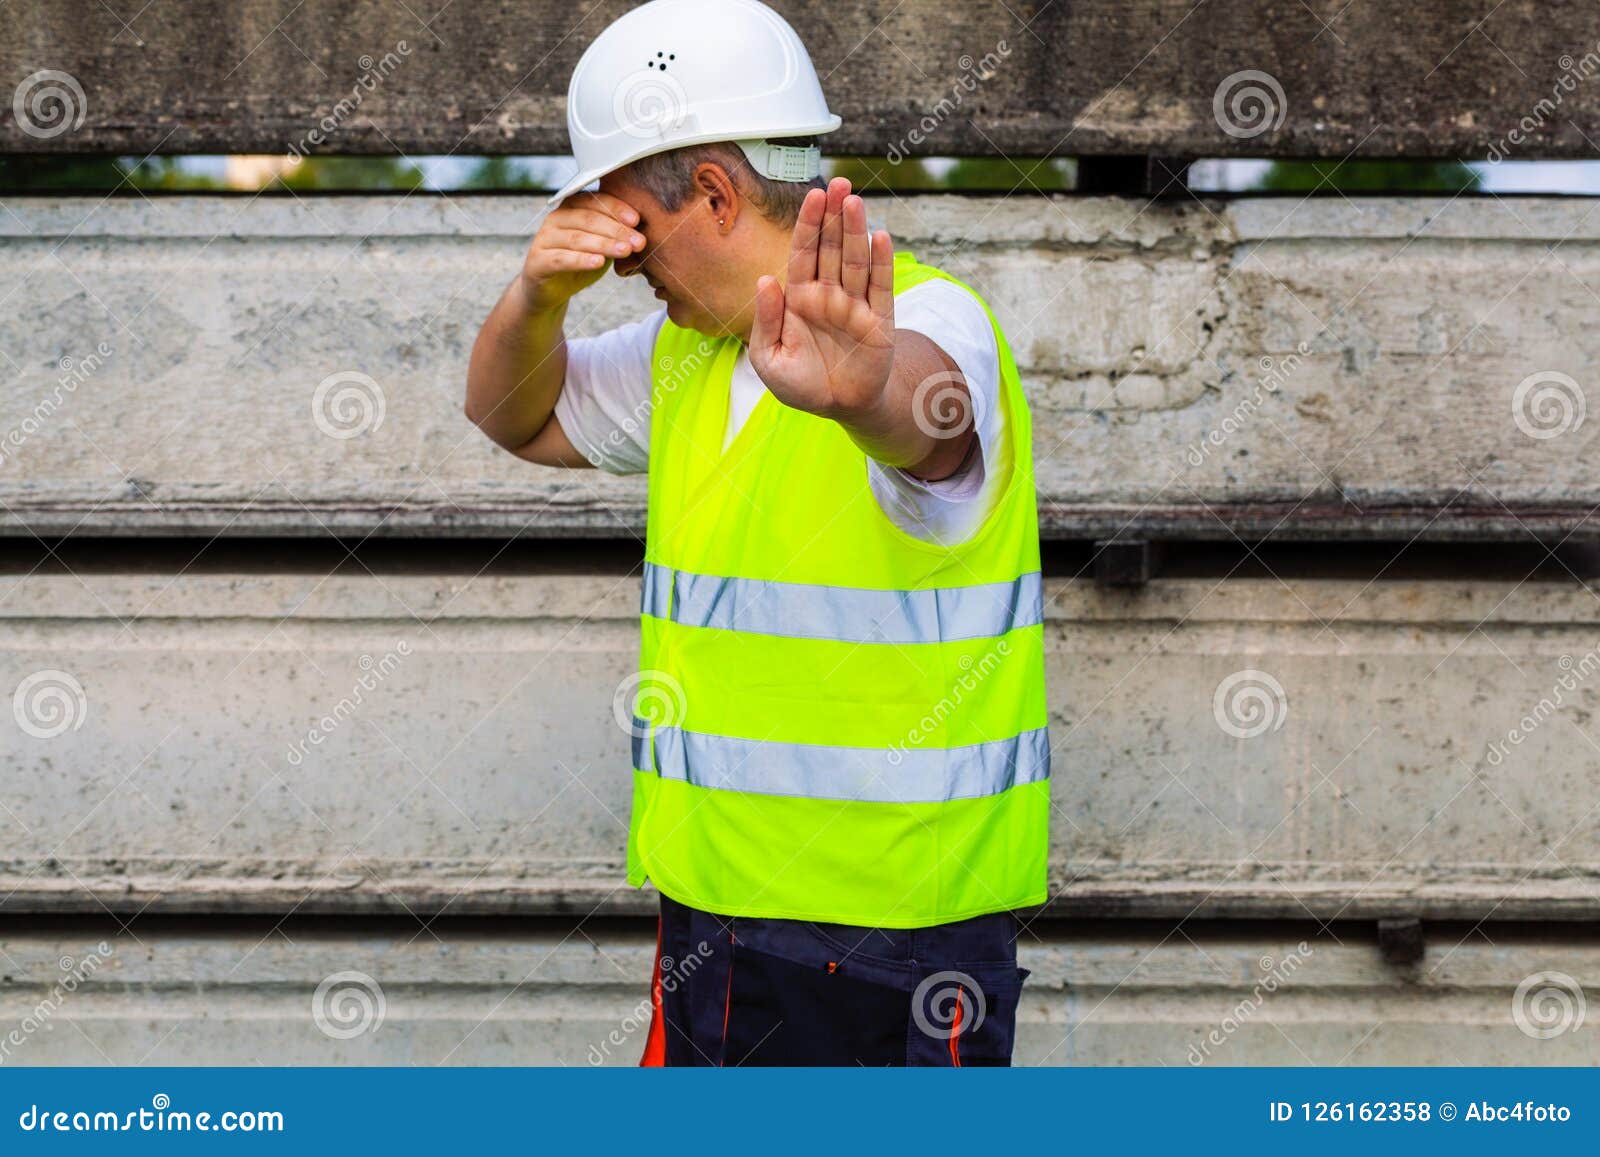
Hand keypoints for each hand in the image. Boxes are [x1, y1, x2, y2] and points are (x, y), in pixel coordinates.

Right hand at [520, 191, 645, 313]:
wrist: (549, 290)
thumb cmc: (579, 263)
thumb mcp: (602, 247)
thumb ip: (616, 238)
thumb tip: (642, 234)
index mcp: (571, 207)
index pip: (595, 201)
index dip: (616, 209)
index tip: (637, 220)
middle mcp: (556, 218)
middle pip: (588, 219)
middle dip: (616, 230)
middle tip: (638, 241)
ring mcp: (544, 238)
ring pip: (577, 238)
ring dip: (604, 244)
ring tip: (625, 251)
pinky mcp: (537, 260)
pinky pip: (561, 258)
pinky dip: (581, 260)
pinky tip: (599, 263)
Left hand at [749, 178, 895, 419]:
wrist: (839, 408)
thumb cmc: (800, 384)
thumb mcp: (768, 358)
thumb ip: (766, 319)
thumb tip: (765, 280)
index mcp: (799, 297)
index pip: (803, 252)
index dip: (809, 224)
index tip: (814, 195)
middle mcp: (828, 294)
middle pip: (831, 247)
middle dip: (834, 216)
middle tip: (840, 183)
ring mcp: (855, 304)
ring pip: (856, 260)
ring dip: (856, 231)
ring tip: (855, 201)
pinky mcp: (879, 320)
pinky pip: (881, 287)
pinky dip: (881, 262)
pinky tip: (880, 236)